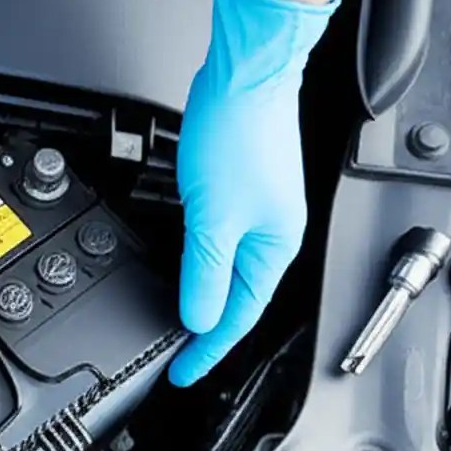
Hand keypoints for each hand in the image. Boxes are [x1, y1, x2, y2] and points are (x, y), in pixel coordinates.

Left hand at [168, 0, 338, 386]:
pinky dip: (202, 264)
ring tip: (180, 325)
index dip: (206, 352)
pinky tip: (190, 267)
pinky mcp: (240, 190)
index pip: (237, 319)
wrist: (247, 76)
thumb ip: (205, 275)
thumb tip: (199, 321)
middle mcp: (272, 235)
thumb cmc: (239, 135)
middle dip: (207, 333)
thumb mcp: (212, 220)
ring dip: (204, 298)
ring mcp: (258, 212)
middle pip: (237, 300)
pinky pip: (222, 243)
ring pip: (229, 272)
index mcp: (273, 250)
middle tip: (176, 358)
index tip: (180, 374)